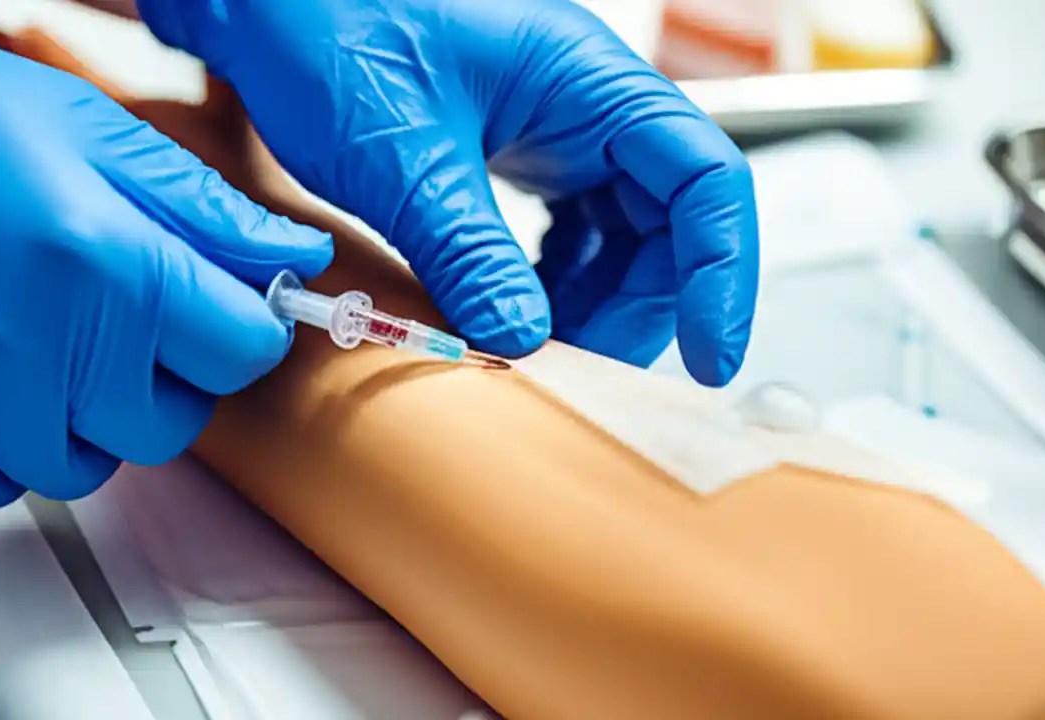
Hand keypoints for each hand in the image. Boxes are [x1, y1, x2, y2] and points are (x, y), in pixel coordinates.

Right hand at [0, 4, 331, 505]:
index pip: (242, 350)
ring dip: (92, 416)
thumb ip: (206, 211)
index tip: (228, 309)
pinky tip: (0, 377)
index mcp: (111, 264)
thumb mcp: (95, 135)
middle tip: (129, 316)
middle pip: (173, 422)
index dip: (245, 326)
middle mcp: (51, 347)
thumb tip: (294, 258)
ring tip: (54, 341)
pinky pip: (4, 481)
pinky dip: (14, 442)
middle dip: (171, 375)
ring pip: (92, 463)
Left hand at [136, 0, 757, 383]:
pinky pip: (564, 230)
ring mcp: (550, 126)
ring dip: (595, 302)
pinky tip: (517, 315)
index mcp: (586, 79)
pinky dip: (551, 282)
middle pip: (667, 220)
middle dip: (643, 304)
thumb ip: (467, 251)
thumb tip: (521, 341)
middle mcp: (584, 102)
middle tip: (589, 370)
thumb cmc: (322, 26)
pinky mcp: (513, 151)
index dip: (721, 273)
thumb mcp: (401, 156)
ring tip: (546, 353)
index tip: (707, 358)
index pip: (703, 178)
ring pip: (618, 232)